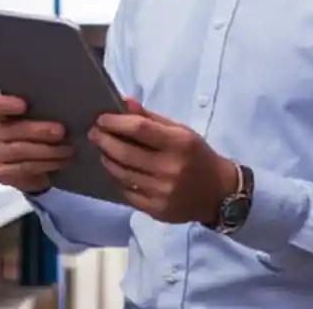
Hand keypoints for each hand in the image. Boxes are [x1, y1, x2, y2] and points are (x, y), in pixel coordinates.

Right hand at [0, 94, 73, 194]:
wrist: (44, 168)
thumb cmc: (46, 136)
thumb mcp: (48, 120)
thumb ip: (50, 111)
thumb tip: (72, 106)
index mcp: (2, 114)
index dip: (7, 104)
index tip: (24, 105)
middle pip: (13, 129)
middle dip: (39, 130)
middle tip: (61, 132)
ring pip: (20, 150)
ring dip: (47, 151)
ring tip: (67, 150)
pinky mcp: (1, 173)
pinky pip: (22, 168)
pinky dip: (44, 165)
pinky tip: (59, 162)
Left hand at [90, 98, 236, 225]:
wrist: (218, 193)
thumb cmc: (198, 156)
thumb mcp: (182, 132)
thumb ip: (152, 118)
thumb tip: (124, 102)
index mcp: (179, 144)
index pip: (139, 129)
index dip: (116, 122)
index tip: (101, 119)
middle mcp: (169, 168)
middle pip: (125, 152)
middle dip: (104, 140)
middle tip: (94, 133)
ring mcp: (161, 192)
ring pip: (122, 174)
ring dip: (108, 160)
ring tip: (103, 151)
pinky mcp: (156, 210)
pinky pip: (128, 193)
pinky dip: (119, 180)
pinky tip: (119, 171)